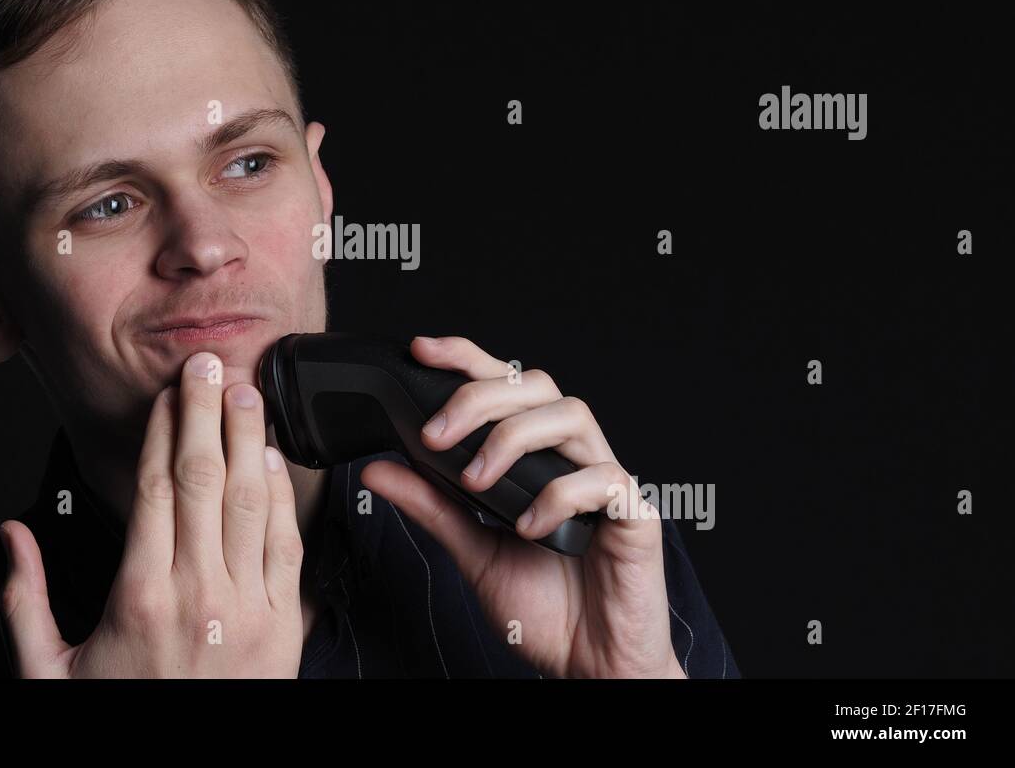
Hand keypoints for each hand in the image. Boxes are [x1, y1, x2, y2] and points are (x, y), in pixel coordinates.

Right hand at [0, 350, 305, 676]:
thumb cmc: (121, 718)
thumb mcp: (49, 671)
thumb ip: (27, 599)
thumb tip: (11, 536)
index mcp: (138, 596)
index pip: (154, 487)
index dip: (163, 430)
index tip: (166, 392)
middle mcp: (197, 593)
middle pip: (204, 478)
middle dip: (206, 412)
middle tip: (209, 365)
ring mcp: (247, 607)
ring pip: (252, 502)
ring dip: (250, 440)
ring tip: (246, 393)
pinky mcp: (285, 624)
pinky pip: (288, 545)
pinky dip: (285, 496)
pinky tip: (277, 459)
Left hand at [359, 335, 684, 678]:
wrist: (591, 665)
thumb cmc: (545, 606)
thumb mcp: (471, 551)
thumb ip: (430, 505)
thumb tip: (379, 468)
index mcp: (536, 455)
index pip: (505, 385)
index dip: (467, 357)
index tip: (422, 349)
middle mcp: (572, 456)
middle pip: (536, 385)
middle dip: (479, 397)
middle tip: (435, 435)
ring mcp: (607, 480)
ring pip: (571, 415)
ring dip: (514, 439)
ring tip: (477, 482)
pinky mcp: (635, 513)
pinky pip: (603, 479)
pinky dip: (558, 496)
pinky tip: (528, 527)